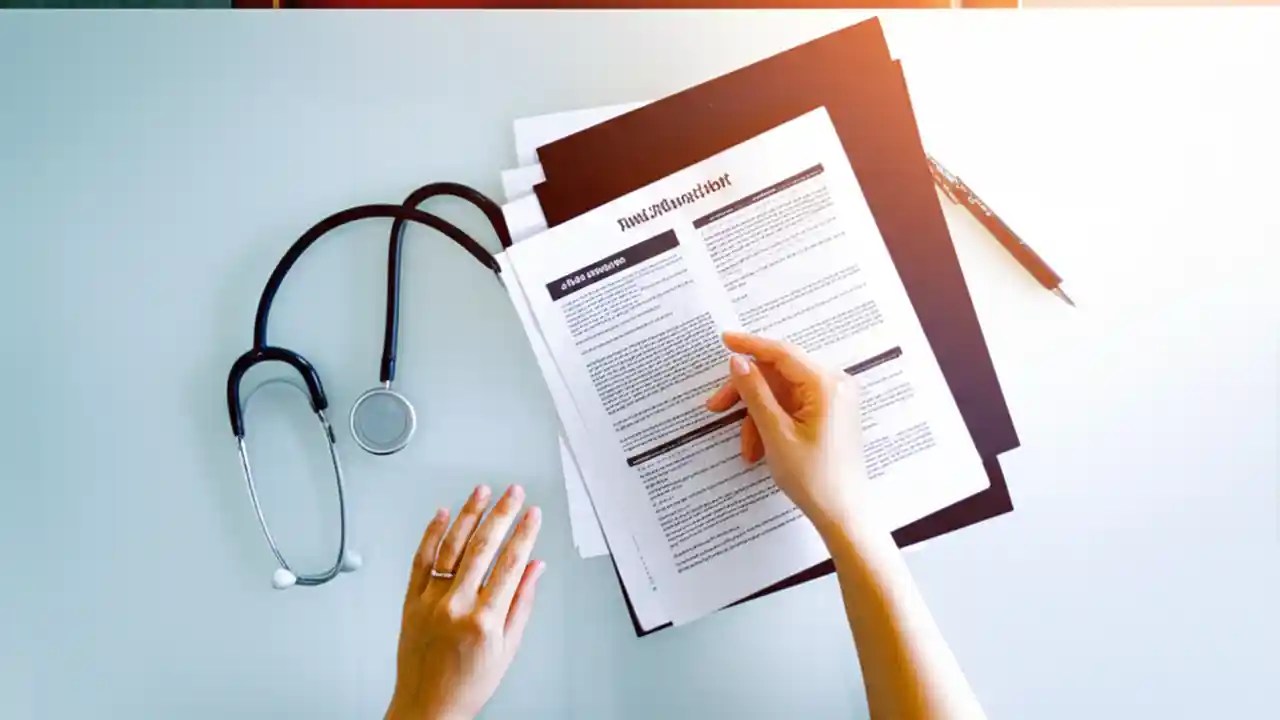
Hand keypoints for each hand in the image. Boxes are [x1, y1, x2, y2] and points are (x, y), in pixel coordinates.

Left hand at [386, 484, 544, 719]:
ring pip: (451, 546)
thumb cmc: (467, 685)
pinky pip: (421, 560)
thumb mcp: (508, 648)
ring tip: (481, 491)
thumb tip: (534, 567)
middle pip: (483, 547)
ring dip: (469, 514)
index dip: (525, 534)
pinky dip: (431, 533)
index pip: (510, 563)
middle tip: (513, 493)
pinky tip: (443, 514)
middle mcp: (456, 606)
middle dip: (502, 513)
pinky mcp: (411, 601)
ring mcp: (430, 601)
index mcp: (485, 620)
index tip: (533, 515)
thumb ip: (522, 603)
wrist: (427, 707)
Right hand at [706, 331, 868, 536]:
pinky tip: (761, 447)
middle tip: (717, 407)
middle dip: (747, 393)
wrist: (844, 514)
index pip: (781, 353)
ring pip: (781, 393)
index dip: (749, 345)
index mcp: (825, 385)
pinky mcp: (831, 412)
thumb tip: (738, 361)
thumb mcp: (776, 434)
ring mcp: (834, 399)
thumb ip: (755, 393)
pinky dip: (772, 422)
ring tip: (747, 447)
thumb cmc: (815, 480)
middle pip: (778, 374)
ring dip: (758, 415)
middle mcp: (834, 385)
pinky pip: (792, 406)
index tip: (724, 339)